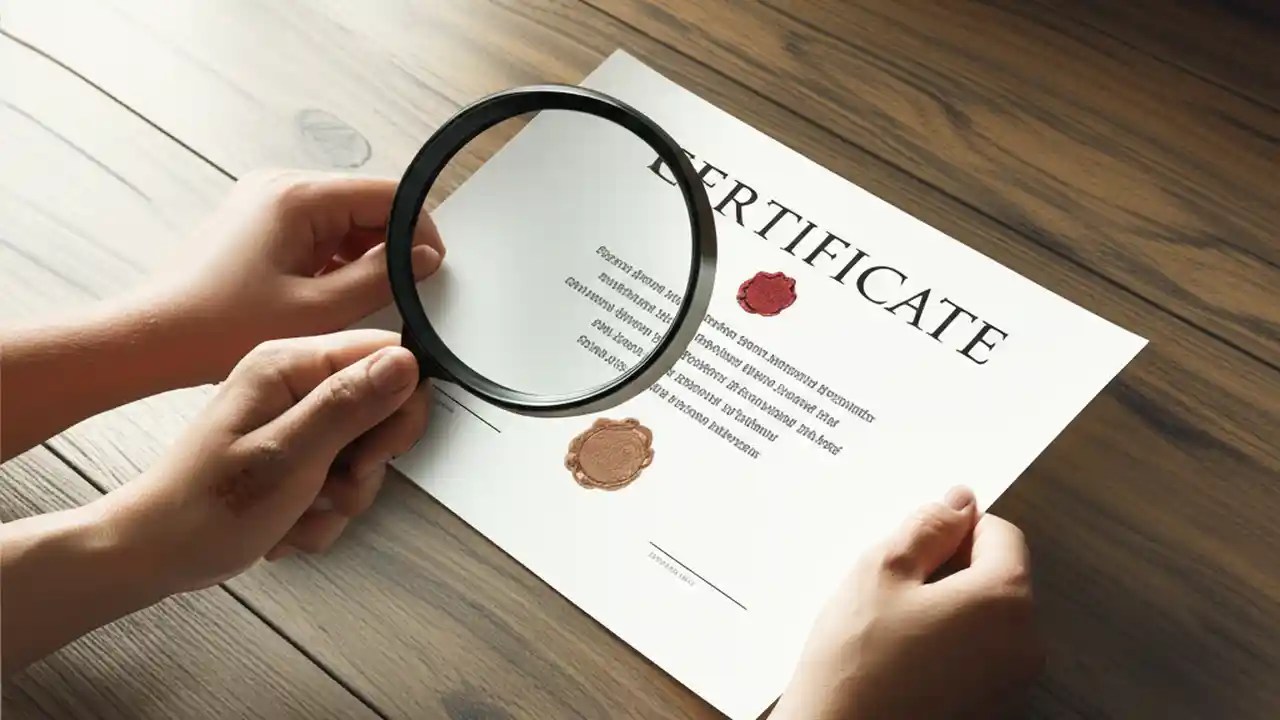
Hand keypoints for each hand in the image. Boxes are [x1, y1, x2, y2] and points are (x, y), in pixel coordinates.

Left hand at [96, 329, 429, 593]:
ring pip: (367, 454)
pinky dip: (325, 511)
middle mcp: (296, 383)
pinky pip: (345, 481)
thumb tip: (406, 362)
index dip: (400, 405)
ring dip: (344, 495)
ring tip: (299, 508)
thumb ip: (348, 405)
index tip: (376, 451)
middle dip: (368, 463)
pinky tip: (290, 519)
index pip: (388, 355)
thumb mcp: (287, 456)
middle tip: (334, 484)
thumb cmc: (204, 508)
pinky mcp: (300, 453)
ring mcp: (298, 420)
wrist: (159, 553)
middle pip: (384, 409)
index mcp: (289, 364)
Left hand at [153, 169, 444, 383]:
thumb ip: (381, 277)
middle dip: (390, 247)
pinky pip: (318, 232)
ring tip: (355, 302)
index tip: (432, 271)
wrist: (153, 338)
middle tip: (397, 295)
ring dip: (361, 258)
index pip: (388, 194)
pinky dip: (335, 261)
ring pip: (345, 220)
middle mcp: (281, 186)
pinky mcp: (259, 223)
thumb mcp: (318, 311)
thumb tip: (422, 258)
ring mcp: (267, 201)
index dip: (420, 232)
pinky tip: (329, 298)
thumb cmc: (217, 327)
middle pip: (367, 204)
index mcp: (296, 196)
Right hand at [772, 487, 1043, 719]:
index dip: (953, 529)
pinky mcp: (989, 705)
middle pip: (997, 574)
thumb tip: (959, 501)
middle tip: (892, 589)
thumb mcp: (881, 571)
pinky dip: (945, 643)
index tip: (911, 549)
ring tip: (891, 626)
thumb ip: (928, 527)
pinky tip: (900, 655)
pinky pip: (976, 652)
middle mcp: (1024, 642)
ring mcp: (1010, 680)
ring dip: (944, 606)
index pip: (999, 532)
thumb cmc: (856, 664)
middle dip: (949, 569)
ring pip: (983, 614)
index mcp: (1005, 600)